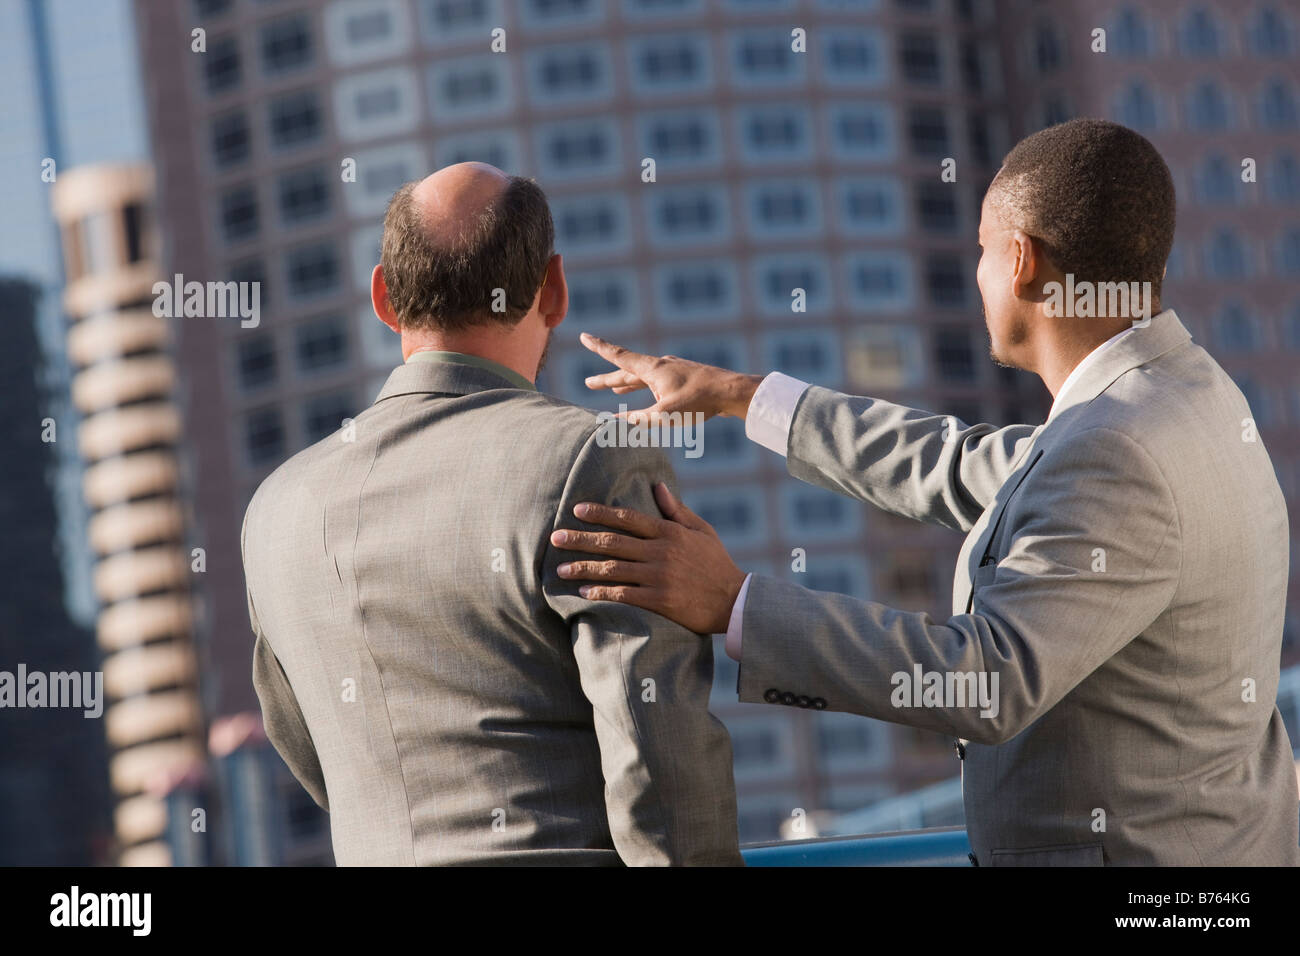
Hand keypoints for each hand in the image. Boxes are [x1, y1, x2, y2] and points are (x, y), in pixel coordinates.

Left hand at [551, 482, 745, 634]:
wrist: (734, 601)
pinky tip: (583, 592)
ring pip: (613, 569)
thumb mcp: (702, 531)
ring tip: (560, 568)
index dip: (600, 513)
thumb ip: (677, 510)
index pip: (628, 518)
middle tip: (555, 537)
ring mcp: (659, 576)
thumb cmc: (717, 563)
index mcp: (669, 532)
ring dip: (583, 568)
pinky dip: (601, 592)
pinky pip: (624, 595)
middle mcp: (661, 551)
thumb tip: (658, 486)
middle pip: (613, 542)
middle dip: (581, 539)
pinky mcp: (660, 600)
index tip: (577, 510)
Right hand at [580, 333, 762, 424]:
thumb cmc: (698, 402)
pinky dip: (646, 386)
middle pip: (627, 370)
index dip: (599, 347)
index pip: (618, 356)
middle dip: (607, 378)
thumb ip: (637, 420)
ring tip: (614, 388)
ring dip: (627, 383)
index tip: (583, 336)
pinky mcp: (684, 378)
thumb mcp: (664, 415)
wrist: (731, 392)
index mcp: (652, 369)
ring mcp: (673, 370)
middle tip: (589, 383)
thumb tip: (612, 424)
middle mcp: (660, 365)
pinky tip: (650, 393)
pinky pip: (657, 381)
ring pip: (643, 376)